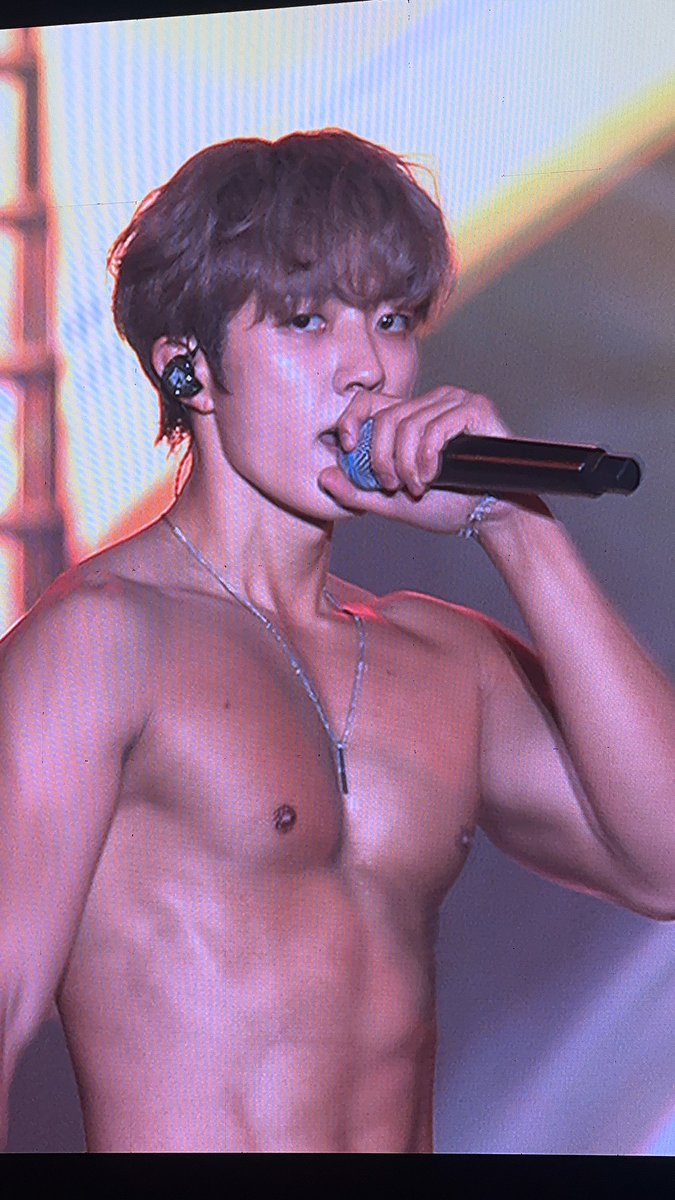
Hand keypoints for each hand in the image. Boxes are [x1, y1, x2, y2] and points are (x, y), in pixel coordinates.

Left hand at [318, 385, 523, 534]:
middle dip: (382, 460)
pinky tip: (433, 475)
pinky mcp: (475, 408)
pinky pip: (436, 427)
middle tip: (395, 485)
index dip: (350, 419)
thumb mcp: (393, 502)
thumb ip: (358, 491)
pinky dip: (428, 458)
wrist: (491, 516)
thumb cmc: (449, 505)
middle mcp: (430, 401)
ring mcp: (454, 401)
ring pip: (408, 425)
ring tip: (418, 486)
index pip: (368, 400)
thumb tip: (323, 477)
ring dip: (407, 465)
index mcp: (410, 416)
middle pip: (385, 418)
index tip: (348, 446)